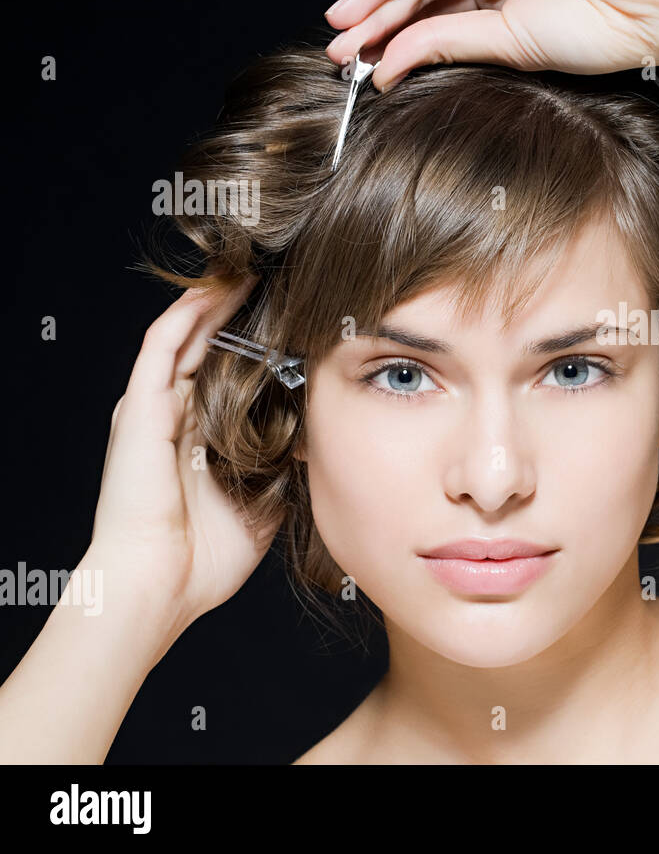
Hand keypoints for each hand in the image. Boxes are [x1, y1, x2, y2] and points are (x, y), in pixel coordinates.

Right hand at [90, 279, 283, 626]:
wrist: (160, 585)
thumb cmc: (204, 560)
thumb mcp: (264, 508)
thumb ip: (285, 473)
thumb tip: (321, 448)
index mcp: (198, 441)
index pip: (229, 378)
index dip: (258, 348)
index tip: (298, 322)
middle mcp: (173, 418)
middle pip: (208, 349)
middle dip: (239, 315)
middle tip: (278, 281)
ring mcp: (154, 409)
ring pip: (185, 337)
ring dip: (215, 302)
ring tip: (250, 271)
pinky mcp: (140, 407)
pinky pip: (162, 346)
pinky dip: (189, 314)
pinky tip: (217, 289)